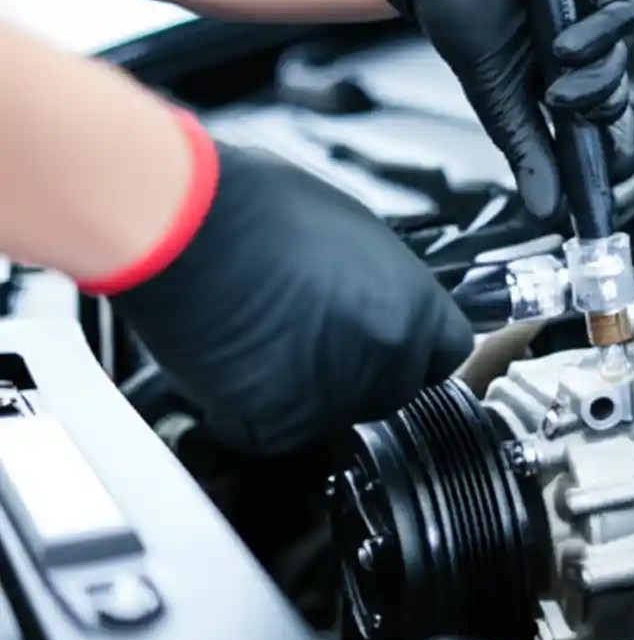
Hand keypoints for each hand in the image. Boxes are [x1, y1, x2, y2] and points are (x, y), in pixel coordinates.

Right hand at [113, 143, 472, 453]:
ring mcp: (334, 396)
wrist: (181, 224)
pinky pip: (274, 432)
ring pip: (334, 416)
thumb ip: (380, 283)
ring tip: (263, 339)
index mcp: (413, 306)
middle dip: (360, 374)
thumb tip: (378, 300)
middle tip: (309, 339)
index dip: (415, 350)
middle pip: (394, 391)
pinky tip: (234, 361)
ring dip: (305, 393)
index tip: (391, 346)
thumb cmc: (252, 207)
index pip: (445, 354)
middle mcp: (386, 357)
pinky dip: (250, 410)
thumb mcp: (351, 233)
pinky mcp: (276, 422)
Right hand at [389, 0, 633, 219]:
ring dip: (594, 79)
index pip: (596, 133)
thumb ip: (524, 147)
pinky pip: (628, 13)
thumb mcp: (491, 90)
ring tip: (557, 69)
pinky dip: (602, 34)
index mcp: (551, 84)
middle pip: (615, 104)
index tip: (595, 189)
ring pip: (622, 65)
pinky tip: (565, 43)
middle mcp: (577, 54)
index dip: (603, 159)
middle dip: (593, 113)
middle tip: (559, 105)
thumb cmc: (457, 7)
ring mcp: (590, 18)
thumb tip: (545, 209)